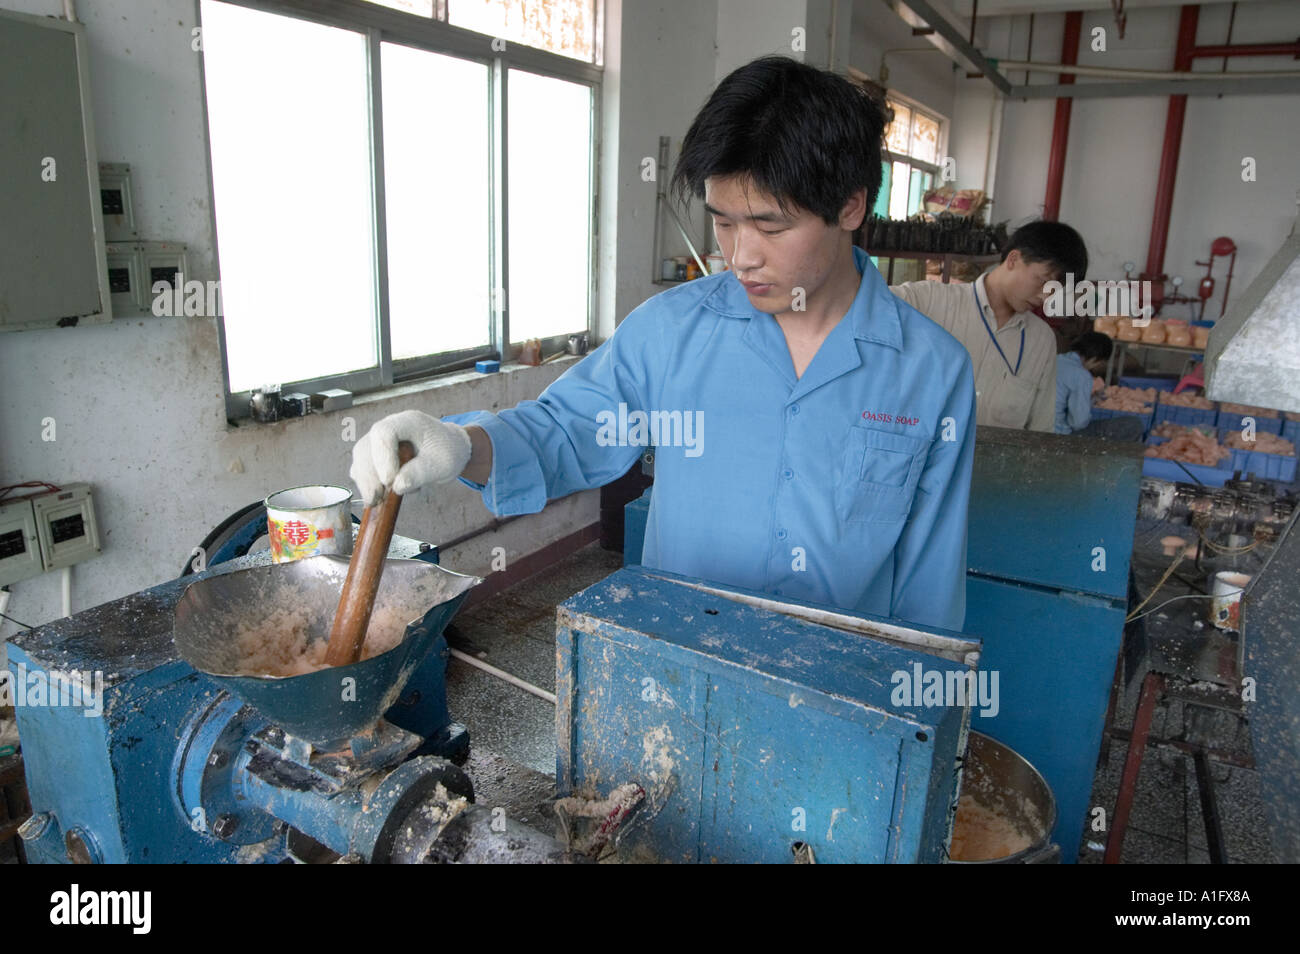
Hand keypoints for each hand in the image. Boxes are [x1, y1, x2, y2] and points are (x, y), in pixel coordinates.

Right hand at [349, 410, 471, 505]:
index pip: (384, 433)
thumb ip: (421, 473)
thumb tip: (397, 485)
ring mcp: (379, 441)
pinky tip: (378, 497)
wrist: (449, 450)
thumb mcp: (443, 465)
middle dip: (370, 475)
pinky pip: (362, 468)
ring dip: (365, 482)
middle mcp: (389, 427)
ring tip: (377, 501)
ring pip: (360, 459)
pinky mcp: (375, 455)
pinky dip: (366, 484)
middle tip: (377, 498)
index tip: (389, 481)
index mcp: (408, 422)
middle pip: (366, 447)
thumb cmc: (448, 452)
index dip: (382, 457)